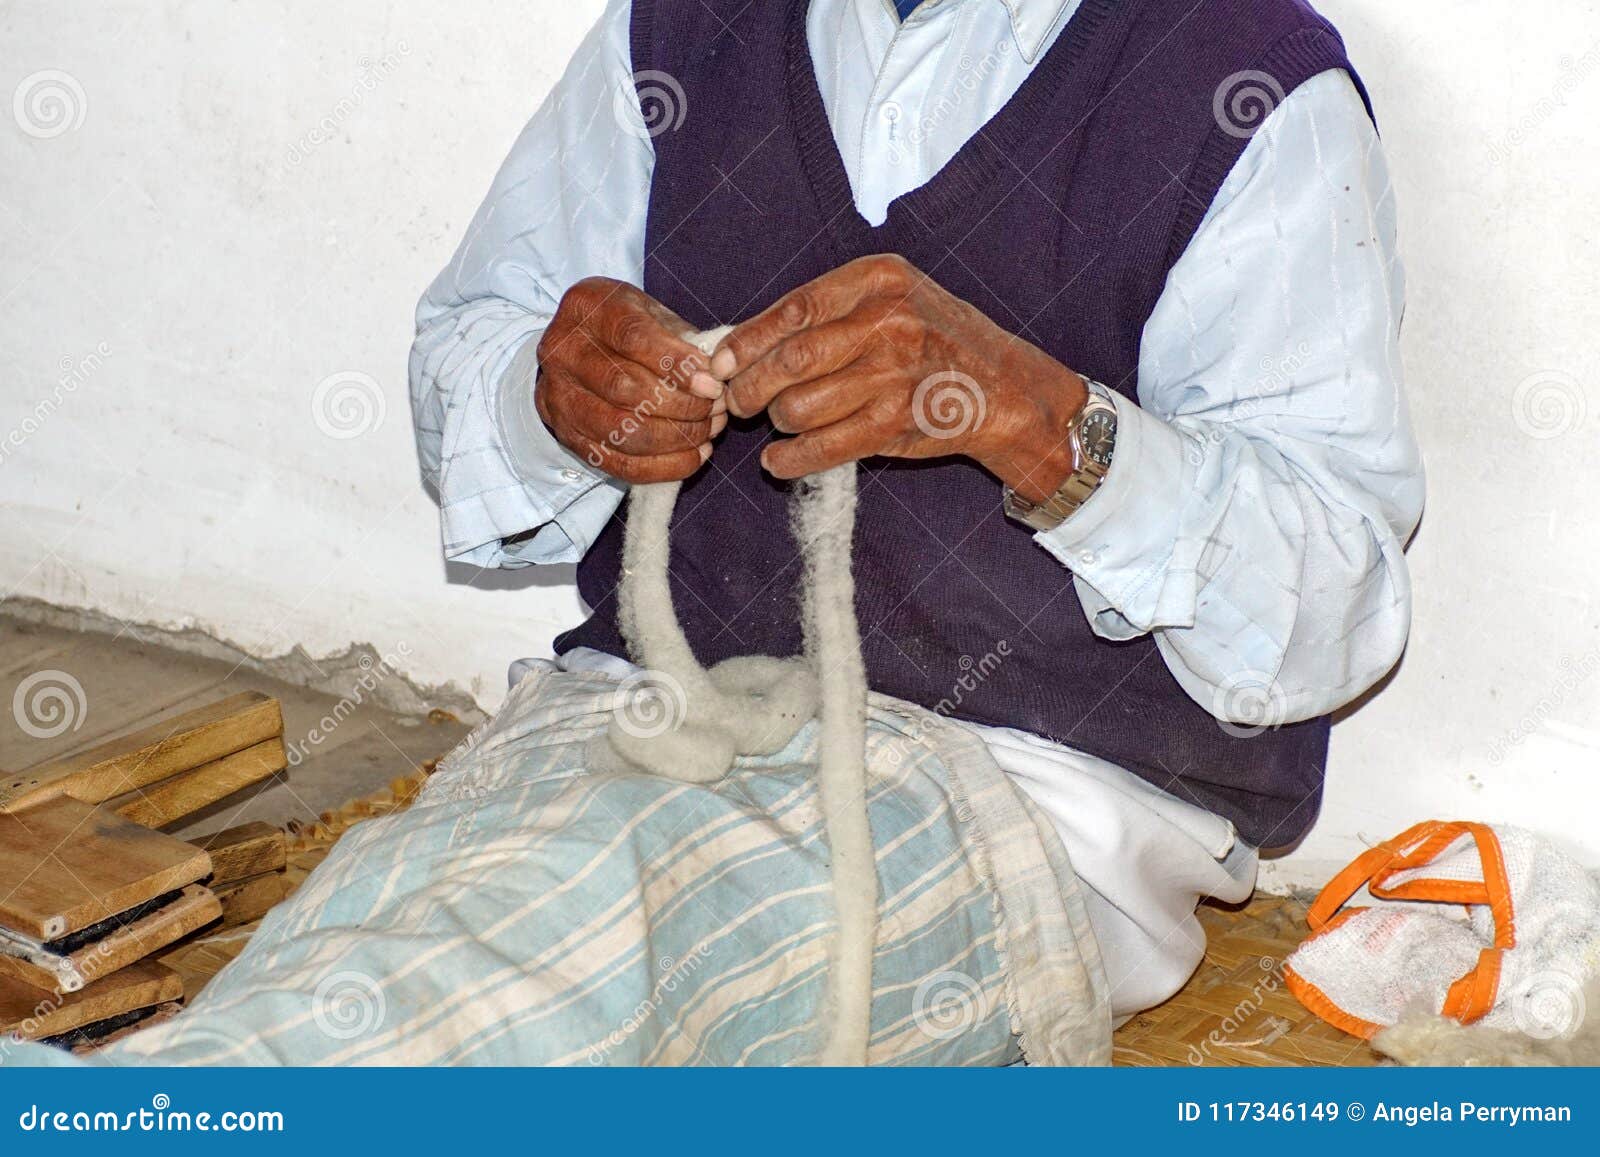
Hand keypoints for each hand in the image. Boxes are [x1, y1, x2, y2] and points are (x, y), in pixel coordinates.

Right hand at [535, 277, 727, 483]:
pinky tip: (694, 456)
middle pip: (625, 388)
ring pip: (621, 431)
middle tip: (716, 409)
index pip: (633, 338)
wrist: (579, 348)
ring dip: (675, 438)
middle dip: (681, 405)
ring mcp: (559, 397)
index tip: (713, 384)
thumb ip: (682, 339)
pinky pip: (616, 463)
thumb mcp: (653, 314)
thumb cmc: (628, 327)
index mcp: (586, 307)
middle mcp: (563, 351)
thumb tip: (718, 375)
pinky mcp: (567, 435)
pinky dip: (661, 467)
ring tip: (708, 431)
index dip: (677, 365)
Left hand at [710, 255, 1087, 502]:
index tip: (721, 361)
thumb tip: (745, 341)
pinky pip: (823, 446)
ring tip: (778, 421)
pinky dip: (790, 459)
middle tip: (737, 400)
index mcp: (879, 279)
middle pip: (790, 361)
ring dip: (776, 421)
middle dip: (749, 387)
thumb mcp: (892, 299)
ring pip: (799, 406)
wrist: (1002, 387)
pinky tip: (778, 461)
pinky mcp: (896, 423)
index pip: (794, 308)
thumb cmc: (933, 340)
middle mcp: (888, 321)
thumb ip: (830, 311)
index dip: (748, 340)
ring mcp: (894, 374)